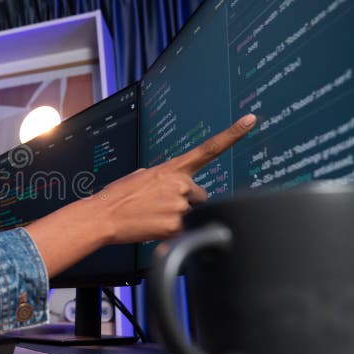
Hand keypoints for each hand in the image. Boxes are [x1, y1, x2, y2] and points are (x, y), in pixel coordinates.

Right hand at [25, 114, 255, 276]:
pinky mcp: (177, 226)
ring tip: (154, 217)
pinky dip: (172, 232)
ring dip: (179, 218)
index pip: (209, 149)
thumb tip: (178, 189)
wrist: (103, 216)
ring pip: (193, 215)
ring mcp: (180, 205)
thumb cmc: (118, 198)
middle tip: (160, 207)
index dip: (232, 134)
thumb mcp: (142, 177)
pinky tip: (154, 227)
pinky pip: (185, 231)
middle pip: (200, 197)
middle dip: (186, 204)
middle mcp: (180, 184)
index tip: (250, 120)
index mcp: (172, 169)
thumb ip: (167, 179)